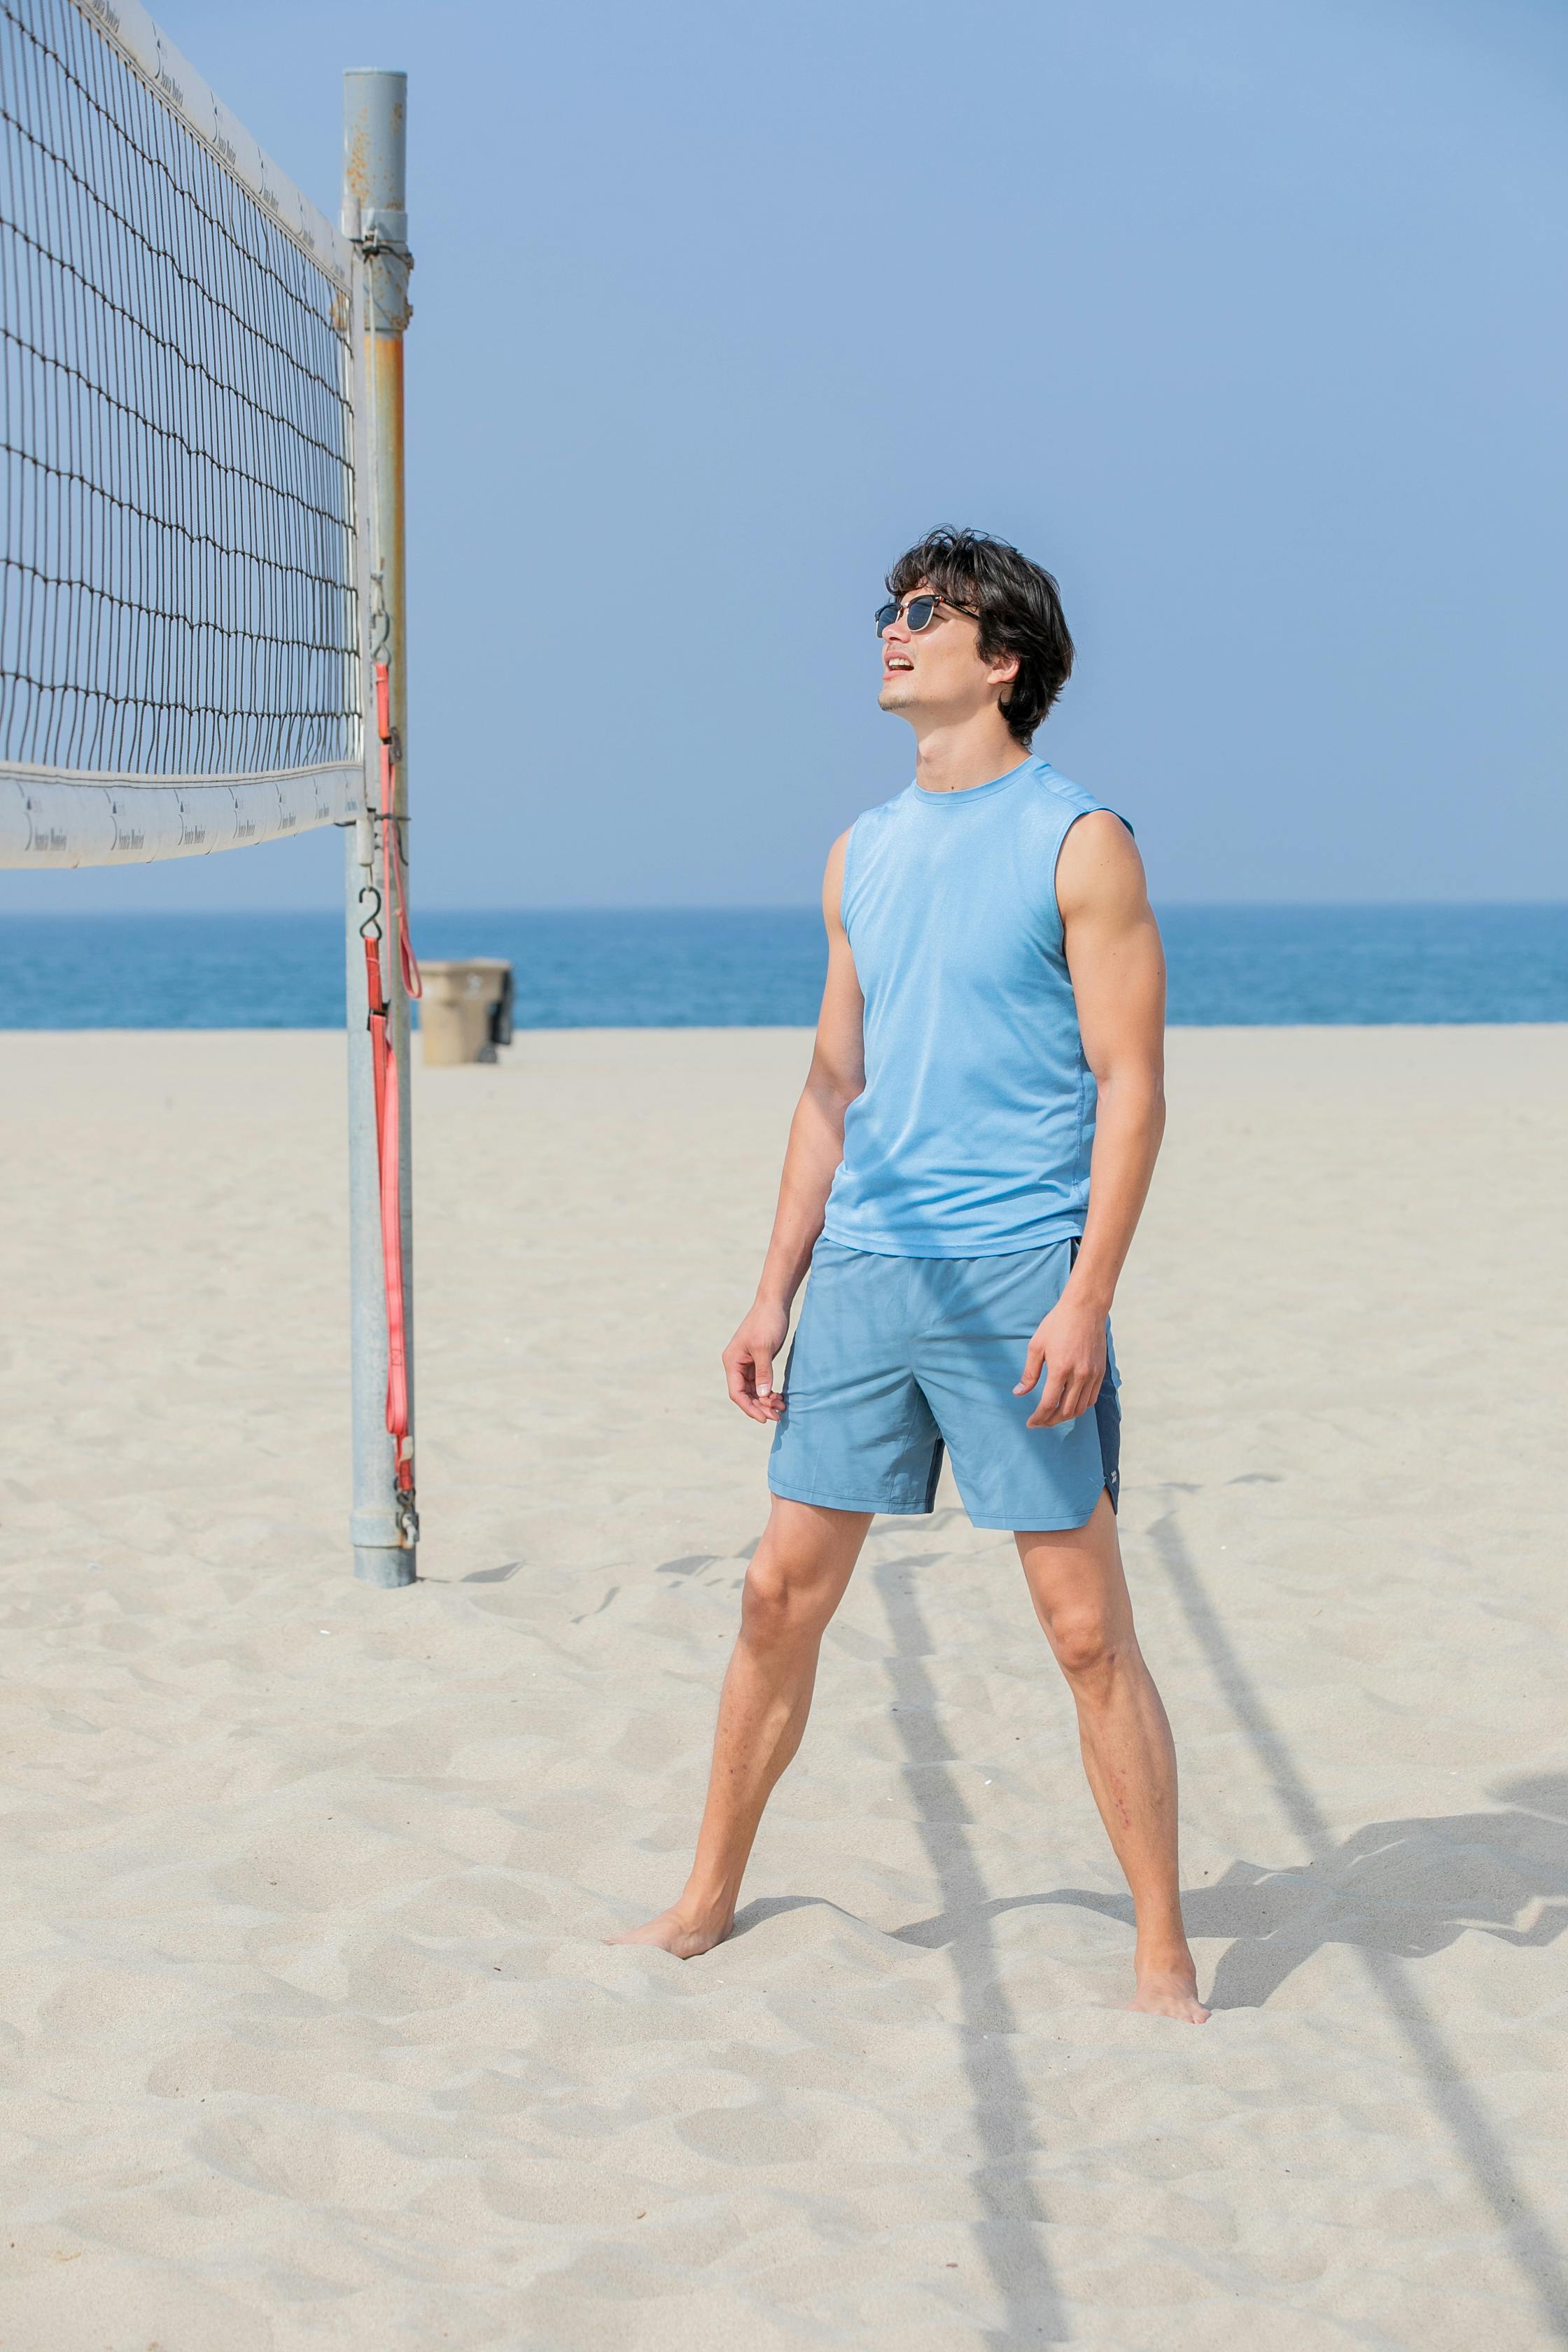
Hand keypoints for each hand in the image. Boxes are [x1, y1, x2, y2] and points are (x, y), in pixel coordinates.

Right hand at [723, 1301, 789, 1422]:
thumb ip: (763, 1372)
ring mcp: (747, 1364)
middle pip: (746, 1394)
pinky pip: (761, 1383)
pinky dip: (769, 1391)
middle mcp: (736, 1365)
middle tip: (778, 1415)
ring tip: (782, 1407)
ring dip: (766, 1401)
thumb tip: (762, 1395)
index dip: (749, 1407)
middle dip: (761, 1406)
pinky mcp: (758, 1362)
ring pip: (754, 1391)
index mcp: (732, 1362)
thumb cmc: (767, 1322)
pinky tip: (780, 1397)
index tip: (764, 1418)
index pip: (737, 1392)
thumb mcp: (764, 1348)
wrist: (774, 1304)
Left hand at [1014, 1292, 1106, 1427]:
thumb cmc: (1057, 1324)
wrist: (1085, 1309)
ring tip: (1052, 1416)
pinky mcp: (1100, 1372)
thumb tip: (1019, 1393)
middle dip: (1050, 1421)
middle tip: (1040, 1422)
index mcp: (1060, 1369)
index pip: (1049, 1404)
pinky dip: (1079, 1407)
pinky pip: (1091, 1399)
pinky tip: (1069, 1405)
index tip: (1030, 1423)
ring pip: (1080, 1408)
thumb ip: (1029, 1372)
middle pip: (1065, 1411)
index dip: (1038, 1417)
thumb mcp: (1037, 1346)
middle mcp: (1079, 1375)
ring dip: (1065, 1416)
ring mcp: (1093, 1375)